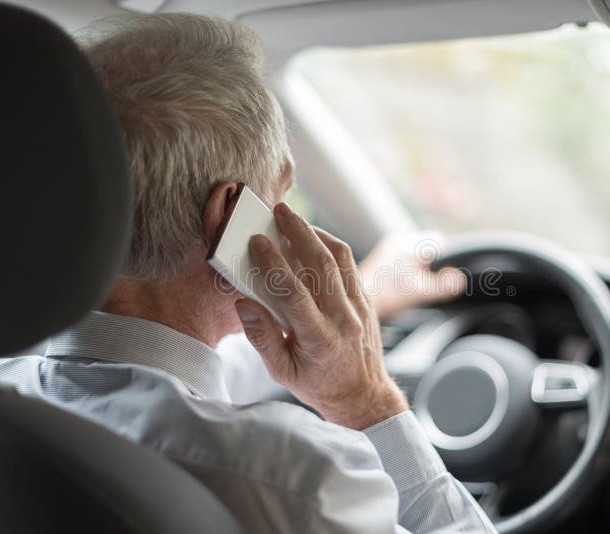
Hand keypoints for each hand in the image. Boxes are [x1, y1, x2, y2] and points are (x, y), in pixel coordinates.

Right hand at [233, 203, 407, 429]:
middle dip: (298, 233)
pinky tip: (313, 239)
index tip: (256, 242)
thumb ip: (261, 337)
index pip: (292, 293)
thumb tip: (243, 303)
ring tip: (295, 220)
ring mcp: (359, 308)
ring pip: (339, 259)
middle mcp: (343, 320)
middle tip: (279, 212)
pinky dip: (331, 248)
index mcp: (318, 339)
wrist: (362, 395)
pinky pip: (349, 266)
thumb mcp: (281, 372)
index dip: (272, 264)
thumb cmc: (317, 385)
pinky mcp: (366, 301)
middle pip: (320, 265)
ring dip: (316, 234)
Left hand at [359, 232, 466, 318]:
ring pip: (417, 250)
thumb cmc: (386, 297)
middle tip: (430, 279)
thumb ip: (442, 285)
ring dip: (422, 263)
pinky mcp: (383, 256)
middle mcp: (398, 241)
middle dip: (434, 261)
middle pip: (429, 244)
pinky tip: (405, 281)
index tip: (447, 272)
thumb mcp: (419, 293)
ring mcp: (389, 247)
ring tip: (416, 281)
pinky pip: (405, 255)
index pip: (440, 242)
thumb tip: (460, 279)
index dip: (448, 257)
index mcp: (409, 246)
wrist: (355, 300)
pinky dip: (410, 265)